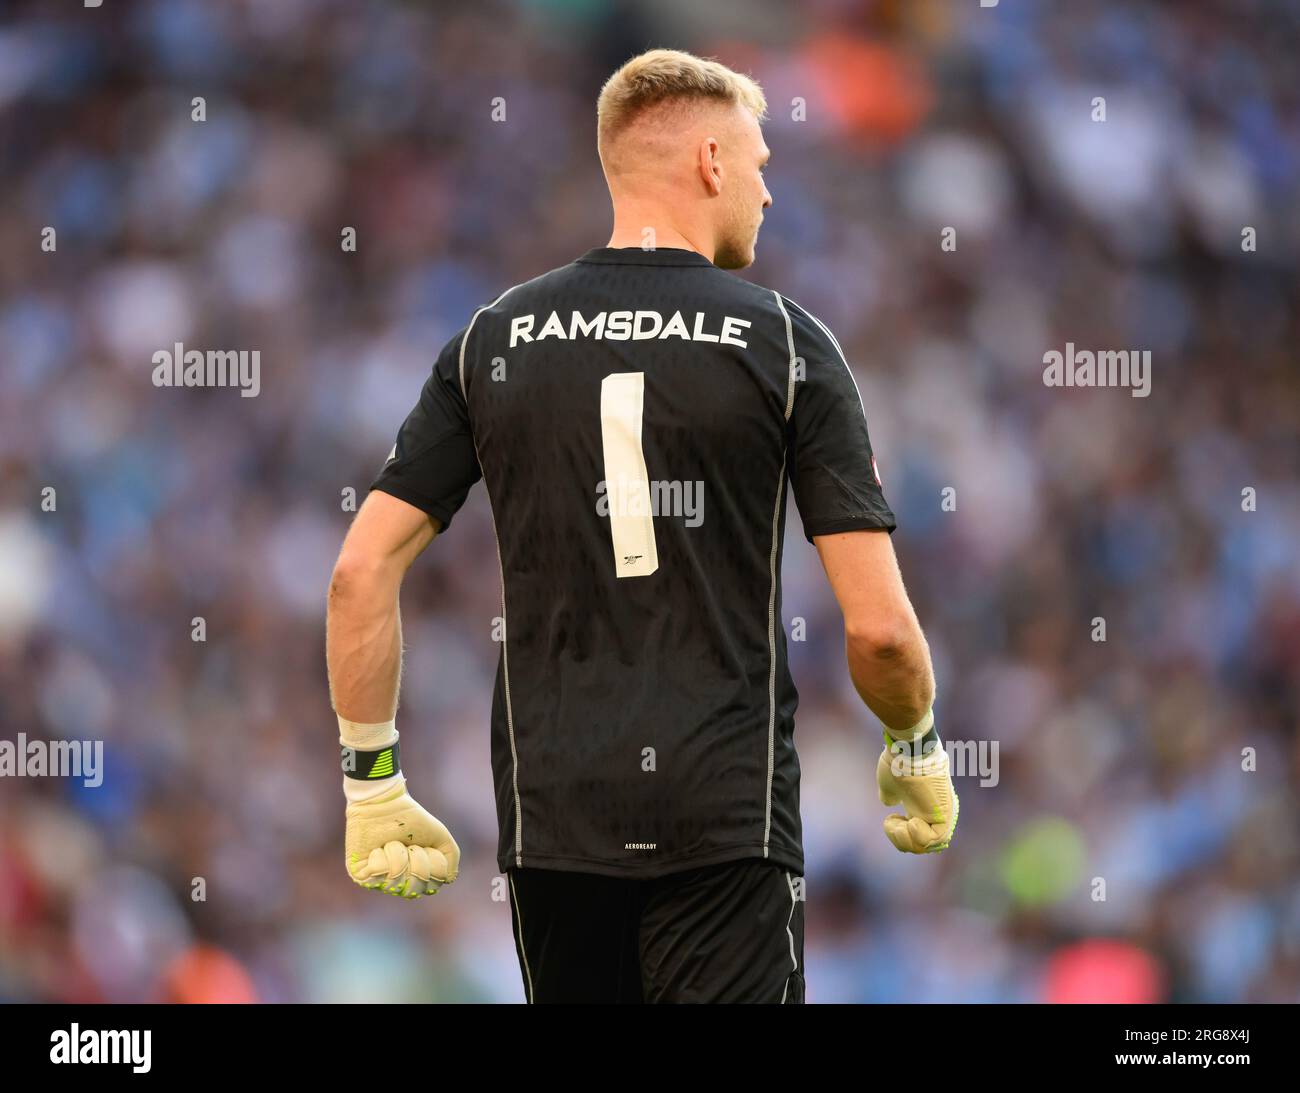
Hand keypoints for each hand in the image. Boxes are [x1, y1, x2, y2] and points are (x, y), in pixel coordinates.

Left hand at [345, 780, 460, 897]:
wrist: (386, 803)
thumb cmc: (412, 819)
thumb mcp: (440, 837)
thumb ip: (450, 860)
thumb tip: (446, 881)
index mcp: (417, 878)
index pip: (432, 887)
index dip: (433, 866)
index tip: (426, 847)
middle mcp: (399, 884)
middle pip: (414, 889)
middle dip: (417, 861)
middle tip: (410, 845)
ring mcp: (379, 882)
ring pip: (395, 881)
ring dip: (398, 855)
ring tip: (392, 843)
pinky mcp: (361, 875)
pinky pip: (377, 873)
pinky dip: (381, 855)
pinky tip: (377, 847)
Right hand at [876, 739, 958, 853]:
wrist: (908, 752)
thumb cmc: (899, 763)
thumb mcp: (889, 784)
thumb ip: (890, 795)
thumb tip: (889, 802)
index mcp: (922, 809)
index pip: (915, 837)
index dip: (900, 837)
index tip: (889, 820)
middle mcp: (934, 815)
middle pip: (920, 846)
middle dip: (900, 840)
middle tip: (891, 823)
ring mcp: (941, 817)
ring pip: (926, 846)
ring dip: (905, 839)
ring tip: (898, 822)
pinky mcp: (944, 816)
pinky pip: (932, 840)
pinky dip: (916, 836)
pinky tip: (909, 821)